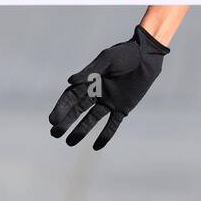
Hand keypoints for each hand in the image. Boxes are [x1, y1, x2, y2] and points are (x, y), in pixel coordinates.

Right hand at [49, 25, 168, 149]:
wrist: (147, 56)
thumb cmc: (125, 54)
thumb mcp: (108, 59)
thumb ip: (91, 71)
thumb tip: (70, 81)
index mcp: (90, 81)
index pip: (71, 97)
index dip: (61, 108)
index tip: (53, 120)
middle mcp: (97, 93)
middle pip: (78, 110)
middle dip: (66, 122)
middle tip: (56, 134)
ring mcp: (109, 101)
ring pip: (92, 119)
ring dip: (81, 131)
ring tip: (70, 142)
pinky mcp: (123, 107)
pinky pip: (113, 124)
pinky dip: (106, 135)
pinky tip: (97, 147)